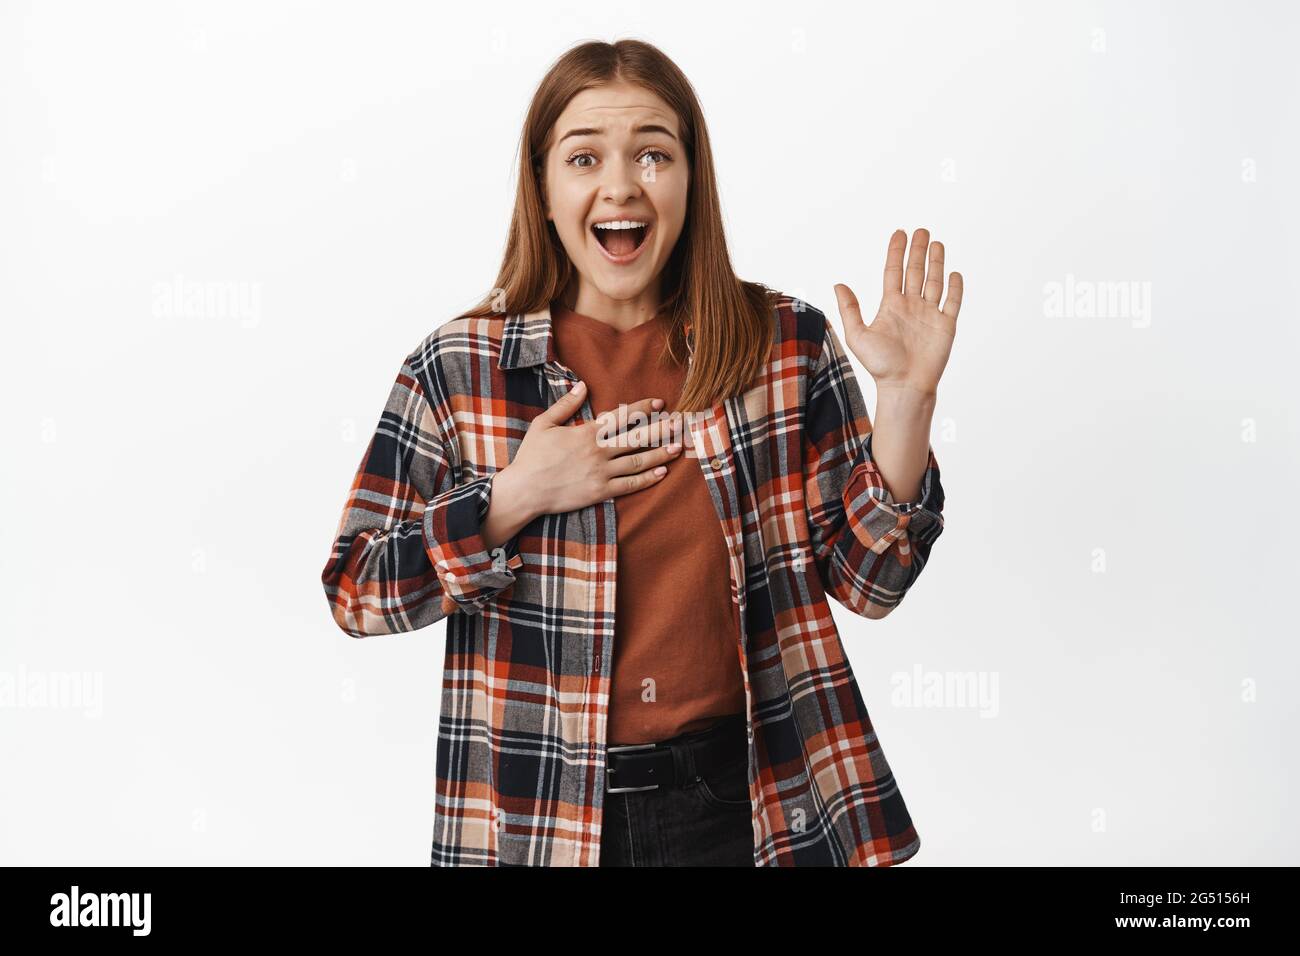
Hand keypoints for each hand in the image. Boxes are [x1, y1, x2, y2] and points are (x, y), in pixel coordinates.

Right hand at [502, 382, 684, 518]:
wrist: (525, 491)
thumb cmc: (532, 456)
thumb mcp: (544, 424)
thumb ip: (566, 404)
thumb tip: (583, 385)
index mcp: (587, 432)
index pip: (622, 416)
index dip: (643, 409)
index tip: (660, 404)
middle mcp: (599, 451)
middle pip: (637, 437)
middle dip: (660, 429)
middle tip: (680, 423)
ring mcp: (601, 473)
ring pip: (638, 461)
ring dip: (660, 453)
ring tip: (677, 446)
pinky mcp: (600, 492)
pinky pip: (629, 485)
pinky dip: (647, 479)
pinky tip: (662, 472)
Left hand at [833, 227, 962, 395]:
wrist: (904, 386)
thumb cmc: (880, 365)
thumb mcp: (858, 335)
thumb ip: (850, 309)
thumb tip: (838, 284)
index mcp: (891, 306)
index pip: (894, 272)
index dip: (896, 252)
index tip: (899, 232)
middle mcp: (911, 307)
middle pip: (915, 271)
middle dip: (917, 250)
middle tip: (921, 230)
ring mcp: (929, 315)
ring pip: (934, 282)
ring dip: (935, 262)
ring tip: (936, 243)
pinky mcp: (946, 326)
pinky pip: (952, 302)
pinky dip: (955, 287)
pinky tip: (954, 273)